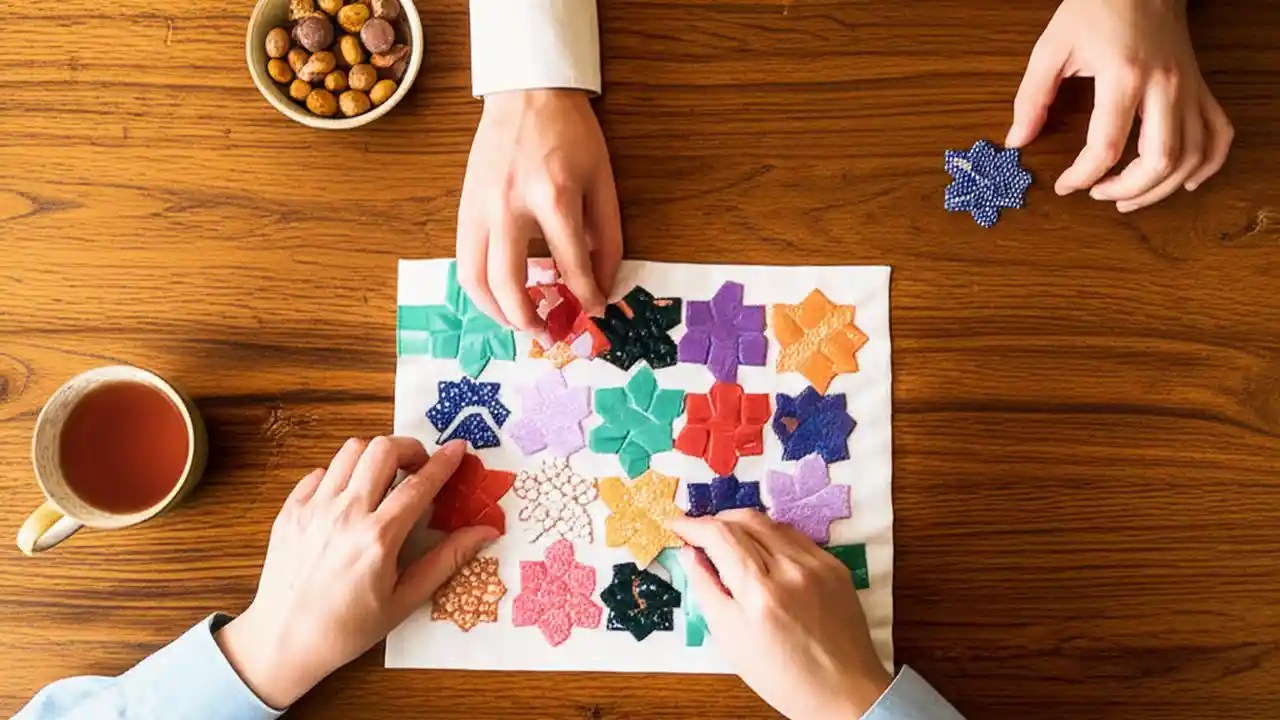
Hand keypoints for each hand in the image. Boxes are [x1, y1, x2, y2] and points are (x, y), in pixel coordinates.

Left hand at [215, 438, 496, 707]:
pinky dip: (340, 475)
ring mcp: (313, 509)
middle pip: (382, 450)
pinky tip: (349, 497)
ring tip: (384, 477)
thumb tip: (485, 532)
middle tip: (418, 466)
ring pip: (350, 451)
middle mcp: (345, 515)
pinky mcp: (291, 511)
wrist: (284, 641)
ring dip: (375, 456)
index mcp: (378, 539)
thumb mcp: (405, 599)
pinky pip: (320, 473)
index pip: (419, 484)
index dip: (444, 462)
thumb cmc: (348, 627)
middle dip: (409, 448)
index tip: (458, 449)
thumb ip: (447, 560)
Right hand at [456, 88, 623, 329]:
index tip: (594, 311)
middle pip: (507, 283)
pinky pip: (464, 261)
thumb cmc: (571, 135)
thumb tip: (604, 285)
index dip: (585, 296)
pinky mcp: (463, 207)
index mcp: (553, 196)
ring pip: (474, 278)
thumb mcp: (603, 182)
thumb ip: (606, 237)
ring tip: (520, 322)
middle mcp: (509, 206)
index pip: (569, 265)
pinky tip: (500, 297)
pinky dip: (480, 289)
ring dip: (496, 312)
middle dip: (528, 319)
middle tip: (549, 332)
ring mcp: (479, 207)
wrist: (527, 93)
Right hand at [669, 511, 890, 718]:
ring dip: (743, 524)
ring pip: (771, 523)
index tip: (677, 526)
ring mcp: (818, 564)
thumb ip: (706, 589)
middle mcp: (791, 569)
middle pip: (745, 521)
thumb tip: (690, 553)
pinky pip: (796, 536)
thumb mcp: (730, 638)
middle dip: (716, 520)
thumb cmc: (781, 675)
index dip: (693, 525)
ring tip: (728, 541)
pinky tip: (763, 551)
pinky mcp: (835, 566)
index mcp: (760, 591)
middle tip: (700, 533)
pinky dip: (771, 536)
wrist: (842, 691)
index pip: (721, 536)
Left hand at [1006, 0, 1232, 211]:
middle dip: (1128, 190)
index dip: (1081, 176)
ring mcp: (1188, 88)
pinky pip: (1219, 133)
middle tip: (1099, 195)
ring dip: (1163, 188)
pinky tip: (1185, 181)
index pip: (1105, 147)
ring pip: (1192, 154)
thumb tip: (1017, 141)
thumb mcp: (1052, 48)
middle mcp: (1163, 86)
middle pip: (1159, 160)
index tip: (1065, 185)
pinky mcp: (1200, 87)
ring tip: (1130, 198)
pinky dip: (1207, 163)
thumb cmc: (1096, 7)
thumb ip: (1032, 99)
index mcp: (1123, 76)